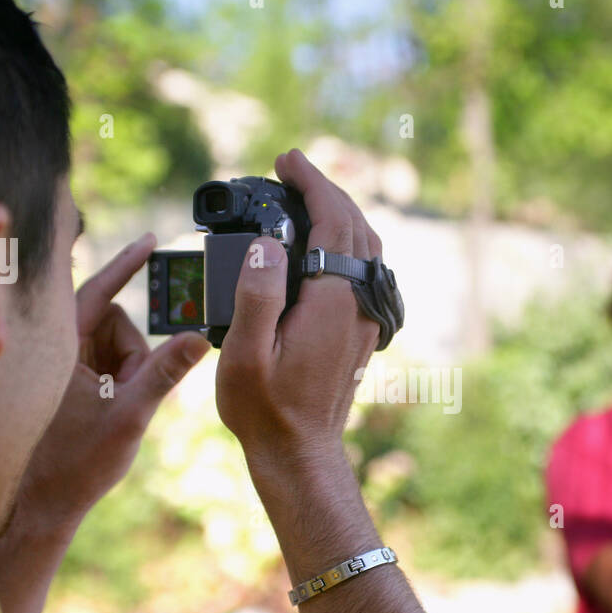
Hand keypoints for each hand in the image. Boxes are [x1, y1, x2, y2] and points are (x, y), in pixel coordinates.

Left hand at [15, 233, 210, 532]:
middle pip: (114, 324)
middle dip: (132, 354)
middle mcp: (58, 350)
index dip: (127, 264)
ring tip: (113, 412)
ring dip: (126, 374)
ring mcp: (63, 368)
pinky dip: (118, 384)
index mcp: (62, 347)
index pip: (101, 291)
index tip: (151, 240)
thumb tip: (198, 338)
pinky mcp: (67, 385)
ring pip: (113, 348)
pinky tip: (106, 415)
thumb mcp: (131, 415)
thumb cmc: (76, 464)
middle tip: (126, 396)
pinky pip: (106, 367)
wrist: (44, 504)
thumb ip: (165, 372)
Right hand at [215, 148, 381, 472]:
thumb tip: (268, 244)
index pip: (333, 221)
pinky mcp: (363, 331)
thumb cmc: (265, 409)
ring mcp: (365, 318)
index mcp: (331, 302)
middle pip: (356, 225)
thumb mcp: (243, 354)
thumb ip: (256, 295)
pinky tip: (324, 244)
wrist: (300, 453)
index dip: (312, 182)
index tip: (286, 159)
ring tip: (305, 196)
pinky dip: (347, 241)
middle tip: (290, 169)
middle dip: (325, 188)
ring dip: (340, 212)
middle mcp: (357, 304)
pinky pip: (365, 269)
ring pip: (368, 246)